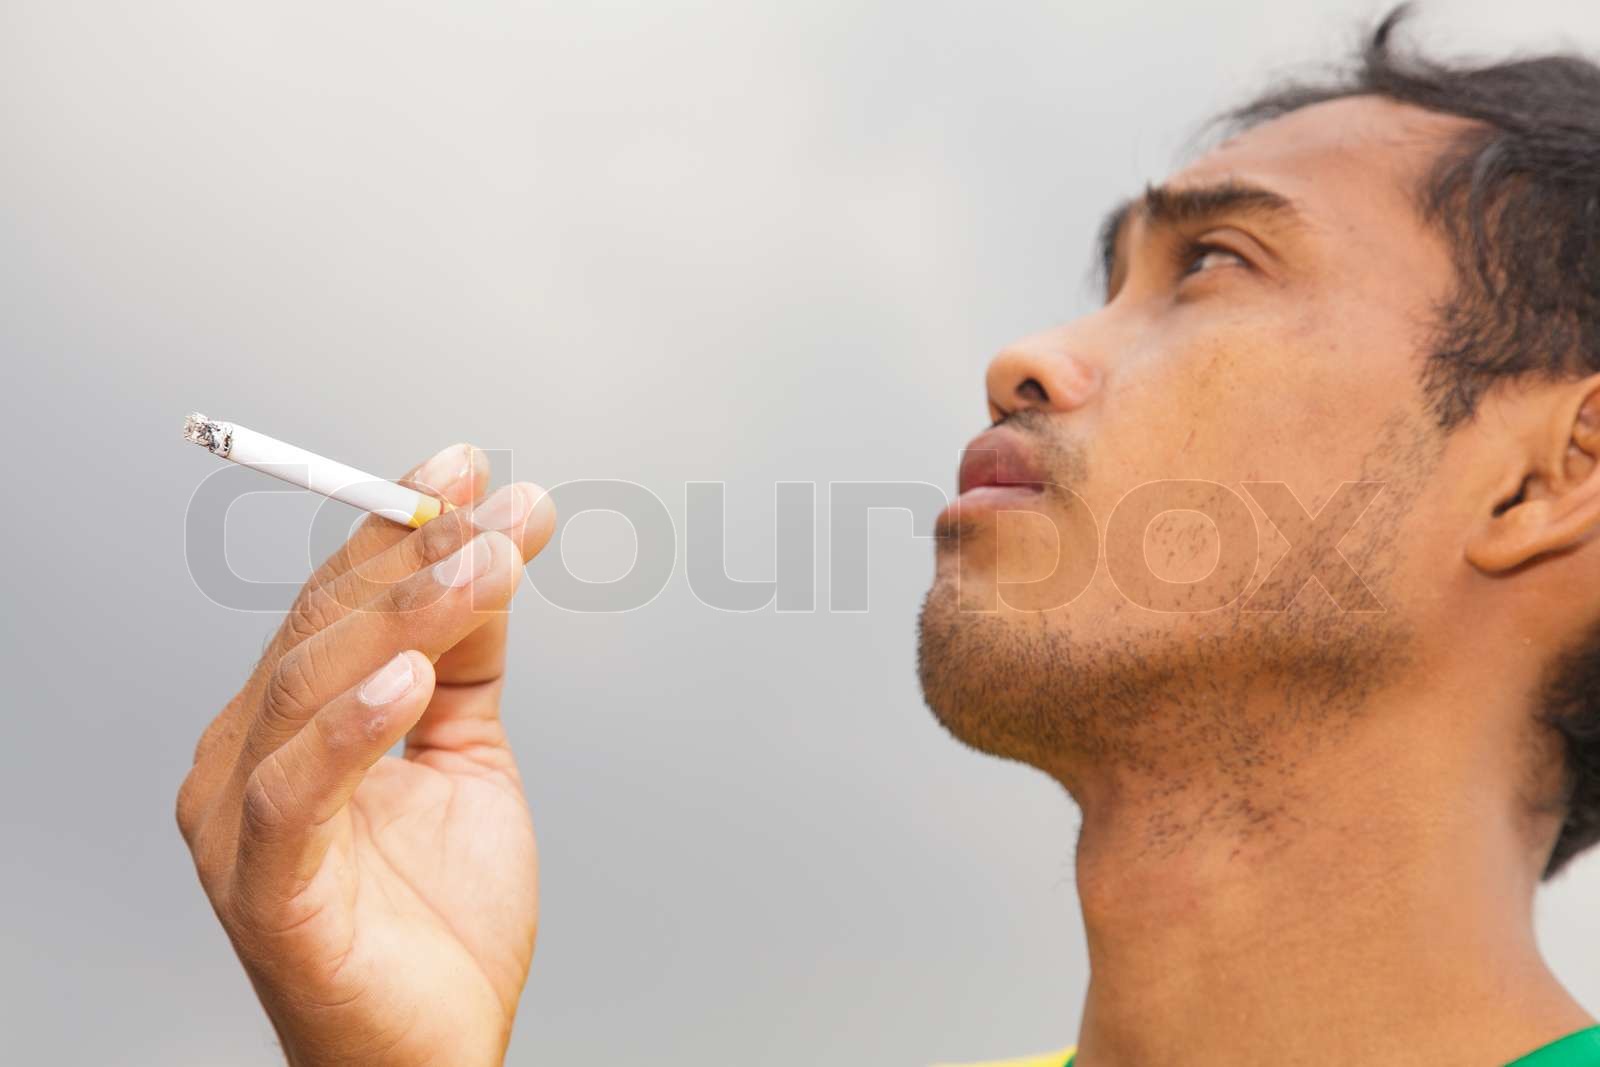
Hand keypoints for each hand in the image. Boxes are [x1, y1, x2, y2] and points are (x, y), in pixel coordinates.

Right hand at [177, 444, 555, 1065]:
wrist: (434, 1053)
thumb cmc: (439, 921)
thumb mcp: (467, 758)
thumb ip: (467, 661)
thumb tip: (491, 549)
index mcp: (287, 726)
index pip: (336, 601)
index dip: (398, 526)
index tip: (470, 466)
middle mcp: (247, 759)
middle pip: (322, 626)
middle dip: (414, 552)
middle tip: (497, 504)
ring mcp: (244, 823)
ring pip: (311, 686)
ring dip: (406, 613)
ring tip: (485, 562)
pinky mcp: (268, 888)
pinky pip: (298, 792)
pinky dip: (351, 730)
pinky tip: (414, 680)